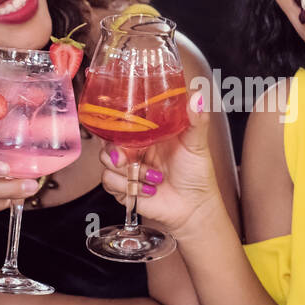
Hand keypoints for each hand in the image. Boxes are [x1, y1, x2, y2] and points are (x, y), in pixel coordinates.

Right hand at [99, 90, 220, 234]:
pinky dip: (129, 187)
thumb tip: (197, 97)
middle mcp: (134, 149)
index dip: (116, 122)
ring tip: (153, 177)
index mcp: (147, 133)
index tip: (120, 127)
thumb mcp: (197, 143)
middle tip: (127, 158)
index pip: (122, 121)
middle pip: (107, 141)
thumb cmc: (196, 173)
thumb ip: (197, 120)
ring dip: (130, 172)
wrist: (194, 206)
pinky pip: (110, 182)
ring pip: (106, 162)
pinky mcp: (123, 187)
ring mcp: (127, 168)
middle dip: (115, 150)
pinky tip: (148, 190)